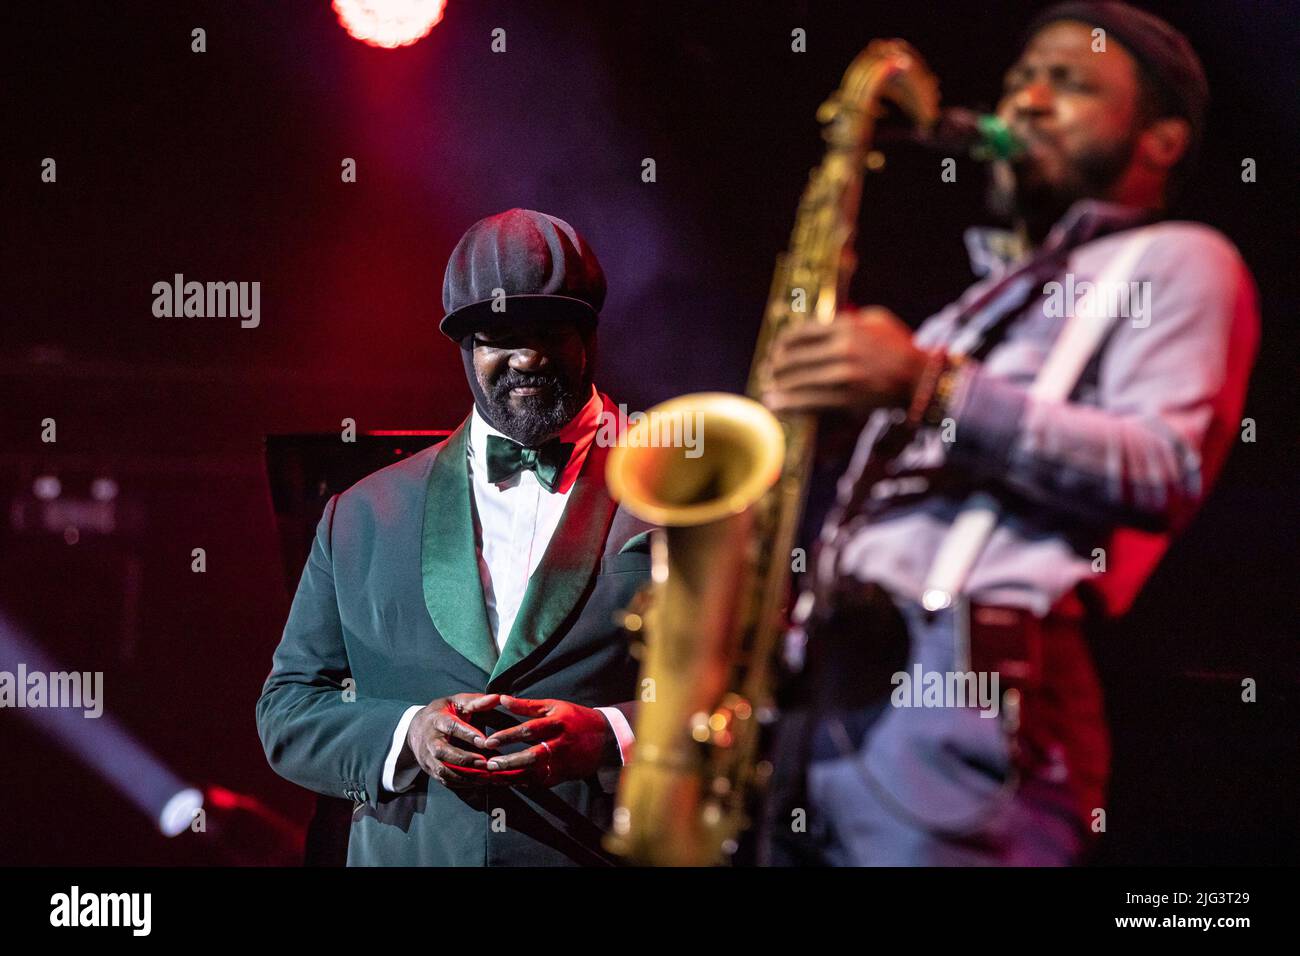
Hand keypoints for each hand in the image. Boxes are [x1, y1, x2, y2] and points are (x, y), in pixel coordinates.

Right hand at [406, 693, 499, 789]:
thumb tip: (497, 697)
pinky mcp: (431, 771)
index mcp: (437, 720)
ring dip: (465, 776)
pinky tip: (479, 783)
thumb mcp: (457, 702)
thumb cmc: (445, 712)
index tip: (484, 741)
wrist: (417, 729)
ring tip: (486, 777)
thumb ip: (477, 702)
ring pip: (444, 771)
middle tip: (485, 763)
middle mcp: (430, 740)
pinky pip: (445, 781)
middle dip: (464, 759)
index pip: (451, 727)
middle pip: (443, 752)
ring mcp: (429, 758)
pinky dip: (462, 784)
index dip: (467, 734)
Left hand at [479, 696, 613, 787]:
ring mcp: (563, 762)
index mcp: (557, 723)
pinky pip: (541, 781)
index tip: (490, 741)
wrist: (606, 738)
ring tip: (494, 776)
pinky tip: (509, 782)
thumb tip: (503, 699)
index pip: (529, 731)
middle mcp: (560, 744)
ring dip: (514, 776)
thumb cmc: (576, 718)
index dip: (508, 736)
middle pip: (532, 755)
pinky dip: (525, 783)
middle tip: (489, 763)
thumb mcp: (554, 706)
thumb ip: (527, 705)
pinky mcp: (564, 775)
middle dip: (509, 761)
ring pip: (536, 772)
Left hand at [761, 306, 926, 418]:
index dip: (783, 342)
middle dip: (776, 366)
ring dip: (778, 386)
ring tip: (767, 388)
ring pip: (799, 380)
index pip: (803, 332)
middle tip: (766, 370)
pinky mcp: (846, 398)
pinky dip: (789, 403)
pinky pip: (810, 401)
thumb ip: (846, 319)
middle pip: (796, 357)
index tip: (776, 348)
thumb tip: (818, 324)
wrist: (920, 377)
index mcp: (847, 326)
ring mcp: (844, 374)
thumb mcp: (875, 320)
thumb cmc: (899, 347)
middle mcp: (843, 348)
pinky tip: (777, 404)